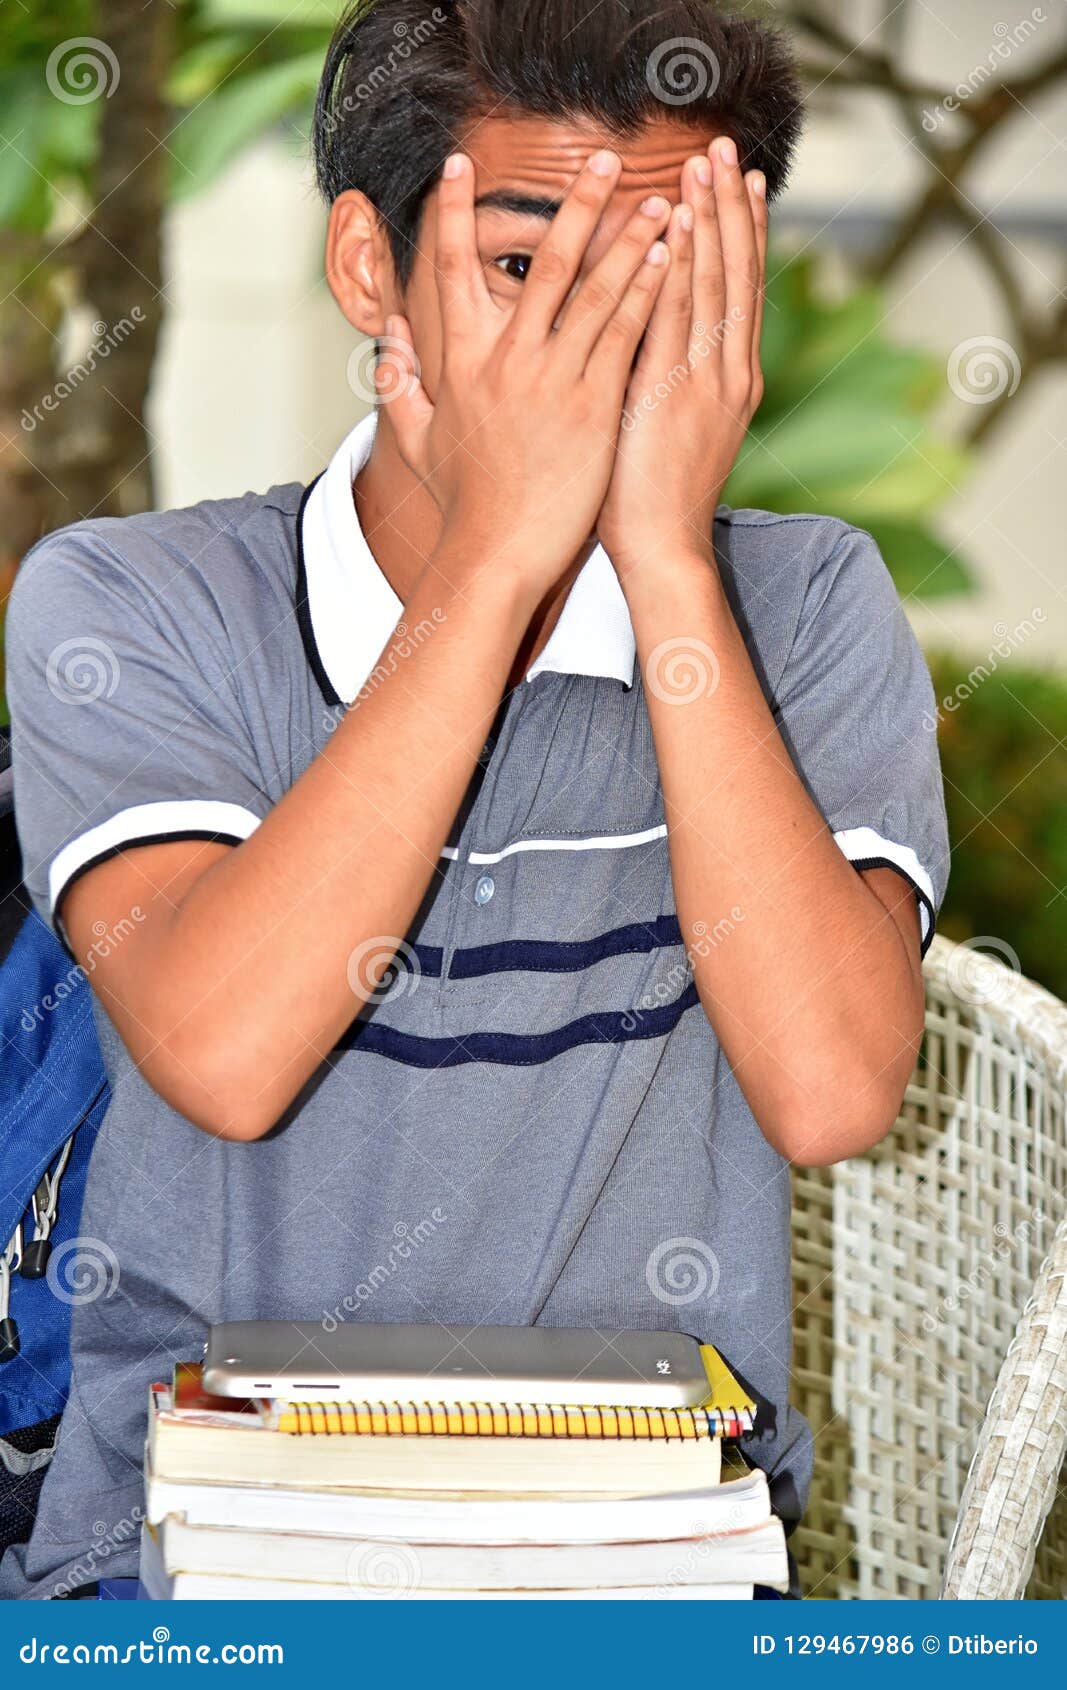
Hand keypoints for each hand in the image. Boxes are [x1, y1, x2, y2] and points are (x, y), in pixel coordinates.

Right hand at [384, 150, 672, 602]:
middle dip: (574, 206)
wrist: (497, 554)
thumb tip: (389, 338)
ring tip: (661, 200)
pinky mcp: (592, 407)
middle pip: (543, 265)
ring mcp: (552, 382)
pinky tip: (668, 261)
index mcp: (462, 363)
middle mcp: (507, 361)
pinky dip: (645, 293)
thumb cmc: (463, 505)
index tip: (458, 168)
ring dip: (629, 241)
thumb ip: (400, 382)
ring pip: (595, 293)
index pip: (452, 273)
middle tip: (601, 159)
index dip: (454, 216)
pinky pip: (624, 337)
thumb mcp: (419, 440)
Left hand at [597, 137, 767, 581]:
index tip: (739, 179)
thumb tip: (649, 332)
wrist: (663, 552)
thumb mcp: (671, 427)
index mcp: (734, 380)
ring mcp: (707, 383)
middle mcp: (730, 373)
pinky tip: (675, 227)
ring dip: (708, 220)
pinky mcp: (674, 396)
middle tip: (726, 147)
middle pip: (735, 273)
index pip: (741, 289)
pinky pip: (677, 318)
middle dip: (730, 207)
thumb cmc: (653, 498)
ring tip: (704, 165)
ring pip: (713, 284)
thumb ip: (670, 376)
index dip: (741, 231)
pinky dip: (679, 269)